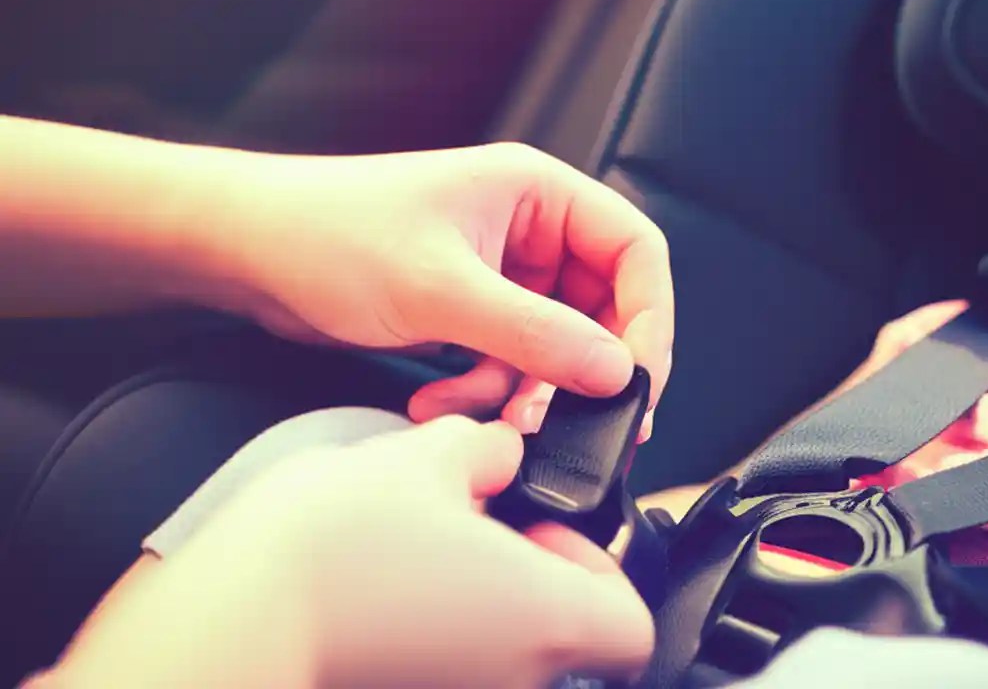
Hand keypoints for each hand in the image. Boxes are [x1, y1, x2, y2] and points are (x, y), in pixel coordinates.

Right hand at [43, 417, 653, 687]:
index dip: (599, 568)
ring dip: (473, 593)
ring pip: (498, 645)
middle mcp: (514, 679)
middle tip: (471, 524)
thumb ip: (487, 450)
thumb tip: (497, 453)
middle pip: (563, 633)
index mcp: (548, 621)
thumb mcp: (429, 457)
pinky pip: (447, 660)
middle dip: (523, 569)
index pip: (632, 624)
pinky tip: (381, 581)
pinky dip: (431, 623)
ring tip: (415, 543)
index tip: (542, 526)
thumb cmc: (330, 552)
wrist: (226, 622)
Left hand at [226, 142, 672, 437]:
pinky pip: (508, 363)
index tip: (635, 379)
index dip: (648, 319)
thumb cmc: (328, 232)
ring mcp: (500, 275)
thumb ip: (536, 334)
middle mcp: (528, 231)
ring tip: (489, 418)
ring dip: (524, 391)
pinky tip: (440, 402)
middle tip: (570, 419)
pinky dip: (485, 392)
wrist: (245, 251)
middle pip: (602, 309)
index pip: (635, 252)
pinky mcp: (468, 313)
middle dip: (580, 371)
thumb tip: (616, 371)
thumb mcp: (440, 290)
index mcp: (537, 194)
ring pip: (553, 348)